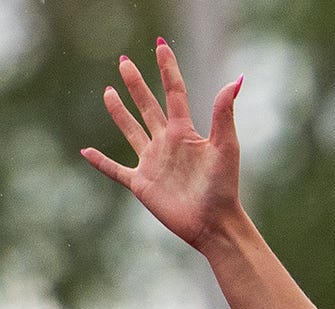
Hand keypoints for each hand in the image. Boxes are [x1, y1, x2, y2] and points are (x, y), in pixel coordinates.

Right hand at [80, 39, 243, 251]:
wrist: (215, 223)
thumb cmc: (224, 187)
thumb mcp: (226, 147)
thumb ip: (224, 115)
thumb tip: (234, 81)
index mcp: (185, 133)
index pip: (174, 93)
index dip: (167, 69)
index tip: (160, 46)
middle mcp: (167, 143)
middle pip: (148, 107)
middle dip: (136, 84)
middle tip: (124, 61)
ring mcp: (153, 163)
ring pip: (131, 131)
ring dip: (119, 112)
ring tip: (108, 92)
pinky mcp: (142, 184)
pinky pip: (116, 170)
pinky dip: (100, 162)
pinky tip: (85, 152)